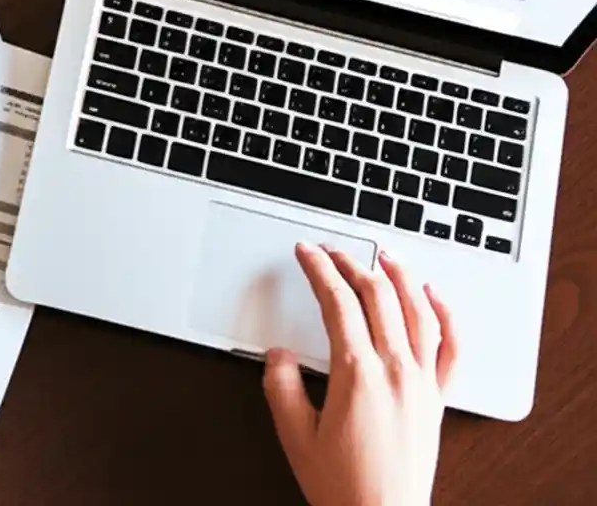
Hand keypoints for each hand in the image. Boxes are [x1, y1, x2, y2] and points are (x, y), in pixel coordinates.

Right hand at [264, 244, 458, 505]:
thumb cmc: (344, 486)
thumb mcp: (295, 436)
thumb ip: (282, 388)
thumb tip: (279, 355)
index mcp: (357, 374)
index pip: (337, 303)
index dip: (318, 270)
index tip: (306, 252)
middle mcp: (396, 370)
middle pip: (377, 297)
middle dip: (351, 264)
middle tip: (332, 250)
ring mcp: (423, 381)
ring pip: (418, 310)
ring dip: (400, 275)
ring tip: (385, 253)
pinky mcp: (439, 398)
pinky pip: (452, 346)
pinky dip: (446, 314)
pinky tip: (435, 296)